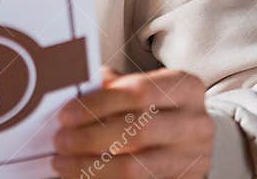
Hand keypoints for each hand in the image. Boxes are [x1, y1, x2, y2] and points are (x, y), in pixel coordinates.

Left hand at [51, 66, 213, 177]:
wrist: (190, 138)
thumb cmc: (156, 108)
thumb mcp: (141, 87)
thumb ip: (112, 86)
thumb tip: (71, 90)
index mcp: (186, 88)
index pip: (138, 92)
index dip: (97, 104)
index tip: (65, 115)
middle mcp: (196, 124)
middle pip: (137, 132)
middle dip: (90, 138)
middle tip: (60, 141)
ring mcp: (195, 158)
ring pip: (136, 168)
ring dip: (91, 166)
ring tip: (62, 163)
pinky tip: (83, 176)